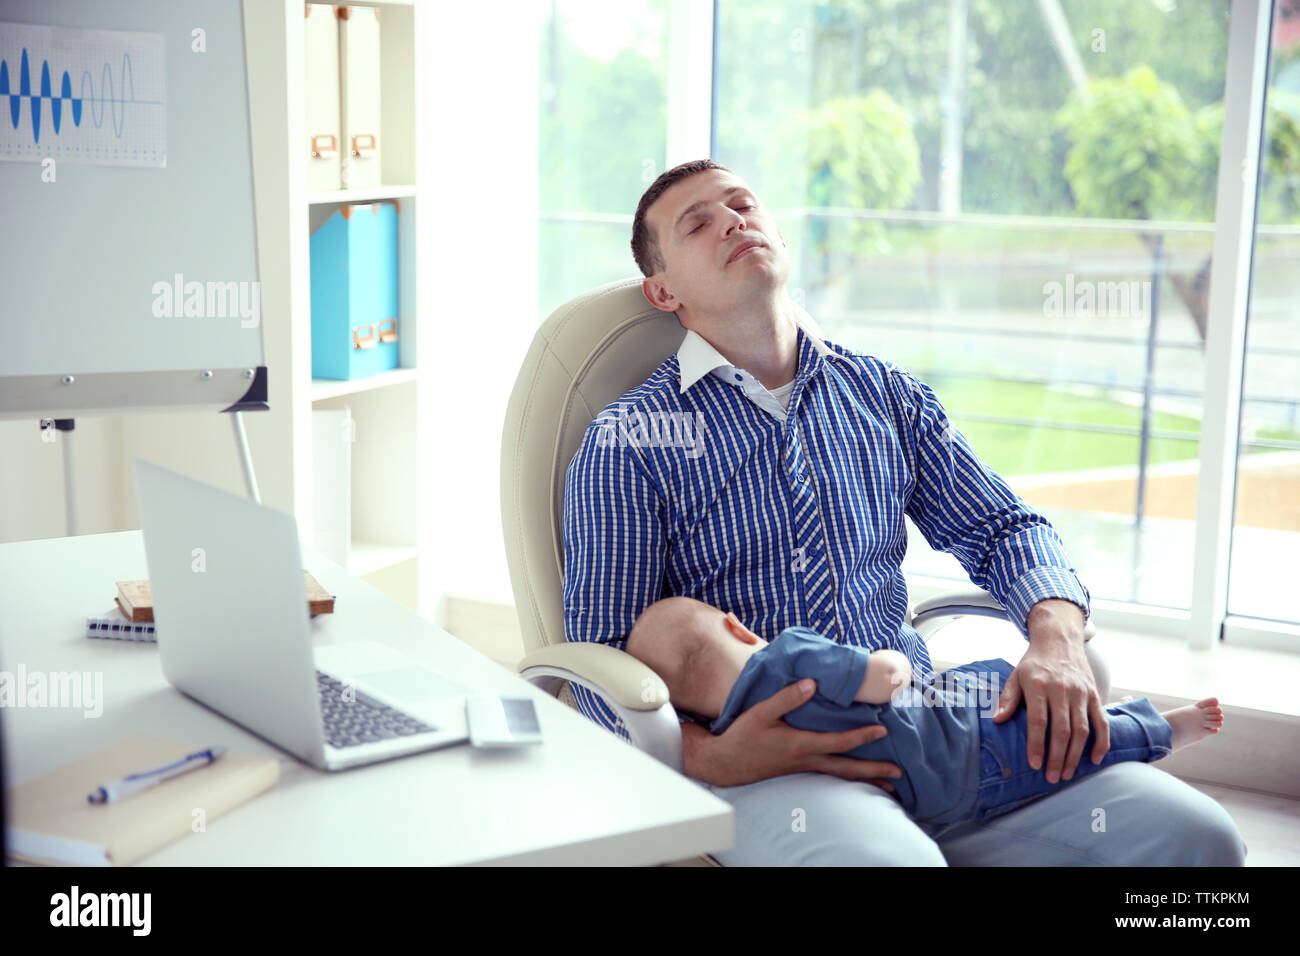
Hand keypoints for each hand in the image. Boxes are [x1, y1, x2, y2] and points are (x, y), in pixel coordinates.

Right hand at [683, 679, 901, 790]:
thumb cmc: (742, 736)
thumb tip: (811, 683)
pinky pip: (830, 777)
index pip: (839, 742)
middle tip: (898, 774)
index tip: (882, 730)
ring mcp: (803, 770)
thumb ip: (787, 698)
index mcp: (800, 745)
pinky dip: (847, 778)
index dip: (862, 736)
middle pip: (847, 769)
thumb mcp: (761, 712)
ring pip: (840, 776)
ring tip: (887, 785)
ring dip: (865, 780)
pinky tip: (854, 778)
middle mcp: (806, 761)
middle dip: (874, 772)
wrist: (724, 763)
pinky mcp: (797, 772)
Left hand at [991, 599, 1108, 783]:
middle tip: (1052, 777)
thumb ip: (1008, 699)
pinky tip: (1094, 759)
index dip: (1036, 744)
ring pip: (1081, 729)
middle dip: (1056, 756)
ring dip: (1075, 755)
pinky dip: (1101, 742)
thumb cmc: (1034, 662)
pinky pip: (1101, 722)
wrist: (1059, 639)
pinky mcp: (1095, 695)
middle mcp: (1061, 689)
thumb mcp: (1016, 675)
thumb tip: (997, 720)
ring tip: (1067, 774)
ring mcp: (1081, 692)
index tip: (1034, 764)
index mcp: (1039, 685)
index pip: (1038, 720)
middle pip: (1061, 729)